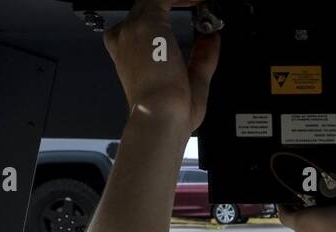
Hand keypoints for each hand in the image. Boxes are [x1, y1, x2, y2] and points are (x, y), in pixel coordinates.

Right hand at [104, 0, 220, 132]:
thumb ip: (201, 57)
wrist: (159, 115)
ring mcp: (134, 29)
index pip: (140, 24)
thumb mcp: (191, 81)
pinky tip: (199, 2)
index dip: (163, 17)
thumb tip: (211, 38)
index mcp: (126, 54)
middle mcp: (124, 38)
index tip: (187, 15)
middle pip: (144, 7)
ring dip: (176, 0)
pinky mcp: (148, 23)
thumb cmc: (168, 111)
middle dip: (170, 3)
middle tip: (197, 7)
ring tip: (198, 4)